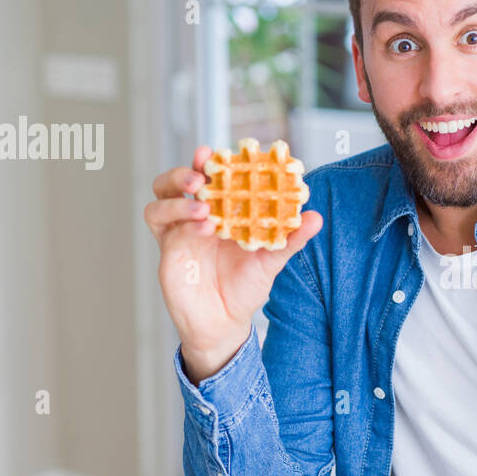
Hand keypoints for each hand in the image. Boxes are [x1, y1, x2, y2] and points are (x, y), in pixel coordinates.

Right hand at [143, 145, 322, 382]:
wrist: (225, 323)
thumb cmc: (245, 288)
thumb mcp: (272, 262)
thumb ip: (291, 239)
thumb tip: (316, 217)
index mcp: (220, 212)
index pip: (210, 178)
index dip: (212, 162)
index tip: (221, 152)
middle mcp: (195, 217)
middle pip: (176, 181)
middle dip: (186, 172)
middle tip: (203, 175)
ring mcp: (178, 231)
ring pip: (160, 198)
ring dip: (179, 196)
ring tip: (203, 205)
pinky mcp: (167, 250)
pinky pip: (161, 224)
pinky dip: (178, 220)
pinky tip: (202, 227)